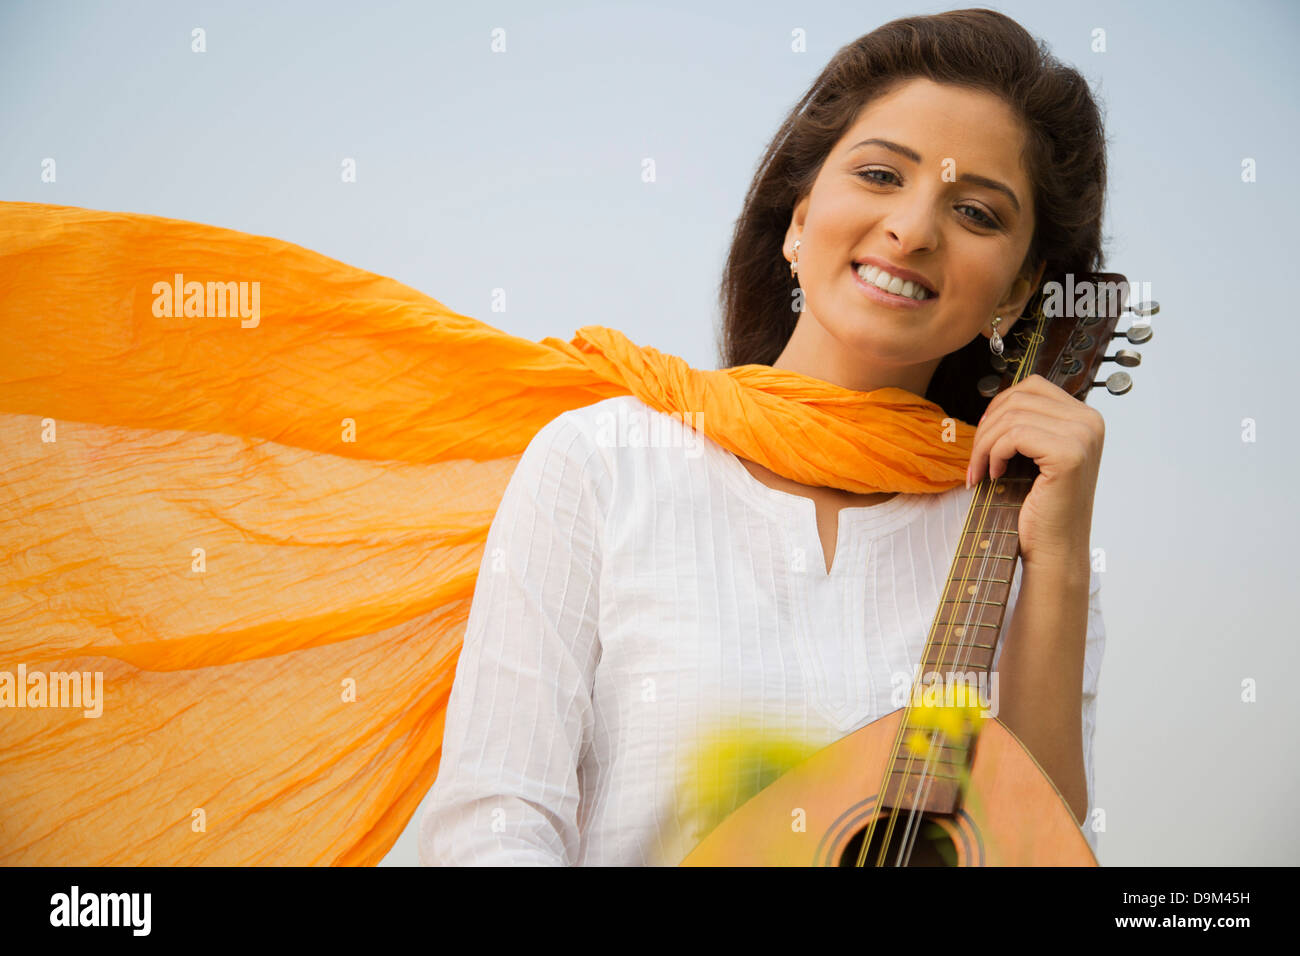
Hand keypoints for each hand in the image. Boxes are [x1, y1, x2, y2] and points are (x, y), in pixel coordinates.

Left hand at [965, 374, 1103, 569]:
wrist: (1054, 549)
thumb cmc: (1041, 507)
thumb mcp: (1034, 455)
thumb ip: (1026, 424)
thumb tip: (994, 403)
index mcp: (1085, 418)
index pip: (1032, 387)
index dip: (998, 408)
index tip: (985, 438)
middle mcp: (1090, 422)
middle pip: (1019, 398)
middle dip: (987, 427)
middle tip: (977, 458)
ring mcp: (1083, 436)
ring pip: (1011, 416)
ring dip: (984, 444)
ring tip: (982, 470)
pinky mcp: (1069, 454)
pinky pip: (1014, 435)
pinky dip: (993, 454)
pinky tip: (994, 475)